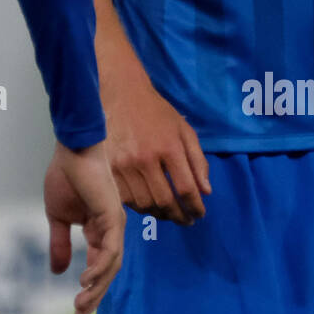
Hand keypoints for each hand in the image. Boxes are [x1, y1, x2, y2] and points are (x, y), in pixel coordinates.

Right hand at [44, 141, 124, 313]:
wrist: (72, 150)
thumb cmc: (66, 176)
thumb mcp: (57, 217)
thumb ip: (60, 243)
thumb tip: (58, 272)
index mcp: (99, 230)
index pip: (98, 267)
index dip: (89, 290)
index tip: (76, 311)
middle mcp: (111, 231)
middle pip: (108, 272)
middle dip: (94, 296)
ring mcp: (114, 225)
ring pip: (111, 265)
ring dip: (97, 287)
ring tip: (81, 302)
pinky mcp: (113, 217)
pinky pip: (110, 250)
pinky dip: (100, 267)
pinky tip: (86, 280)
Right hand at [104, 68, 210, 223]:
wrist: (121, 93)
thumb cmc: (156, 112)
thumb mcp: (184, 130)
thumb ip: (197, 161)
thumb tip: (205, 192)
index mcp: (169, 147)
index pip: (186, 189)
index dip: (195, 207)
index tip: (199, 214)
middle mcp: (145, 158)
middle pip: (165, 201)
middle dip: (179, 216)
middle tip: (185, 220)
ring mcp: (124, 164)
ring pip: (144, 204)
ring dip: (159, 214)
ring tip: (167, 214)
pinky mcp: (108, 168)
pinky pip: (125, 198)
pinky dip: (139, 206)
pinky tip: (147, 204)